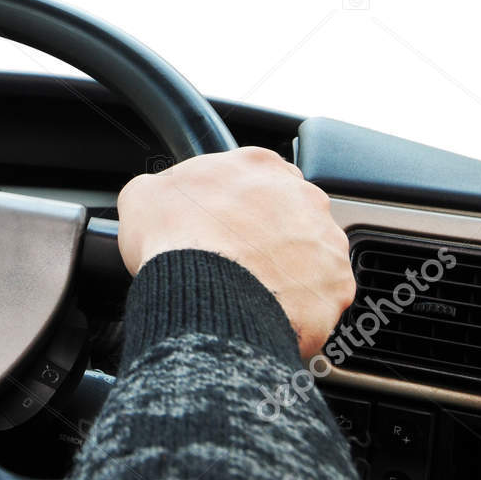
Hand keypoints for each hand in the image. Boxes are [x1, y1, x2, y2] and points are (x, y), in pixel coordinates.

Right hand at [116, 147, 353, 358]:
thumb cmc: (174, 239)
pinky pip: (322, 297)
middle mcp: (303, 195)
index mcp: (258, 165)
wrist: (203, 291)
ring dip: (290, 270)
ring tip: (254, 293)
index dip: (239, 204)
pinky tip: (271, 314)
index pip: (259, 177)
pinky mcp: (337, 285)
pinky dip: (302, 307)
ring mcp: (326, 240)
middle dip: (269, 236)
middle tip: (238, 261)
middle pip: (292, 213)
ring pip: (312, 255)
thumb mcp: (143, 196)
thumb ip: (163, 189)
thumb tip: (159, 199)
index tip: (225, 225)